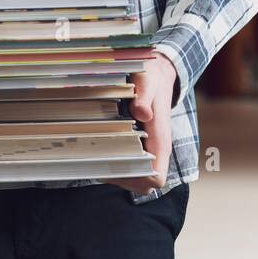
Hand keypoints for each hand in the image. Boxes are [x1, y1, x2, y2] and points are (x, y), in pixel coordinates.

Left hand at [105, 54, 175, 194]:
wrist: (159, 74)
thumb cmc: (152, 79)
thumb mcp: (147, 82)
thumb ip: (144, 96)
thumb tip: (142, 113)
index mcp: (161, 140)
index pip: (156, 177)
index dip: (137, 178)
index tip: (116, 164)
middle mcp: (156, 150)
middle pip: (143, 184)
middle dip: (120, 178)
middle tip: (98, 160)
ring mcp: (148, 150)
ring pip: (135, 179)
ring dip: (115, 172)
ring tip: (96, 155)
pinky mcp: (140, 147)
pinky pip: (130, 167)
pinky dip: (114, 164)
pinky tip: (100, 148)